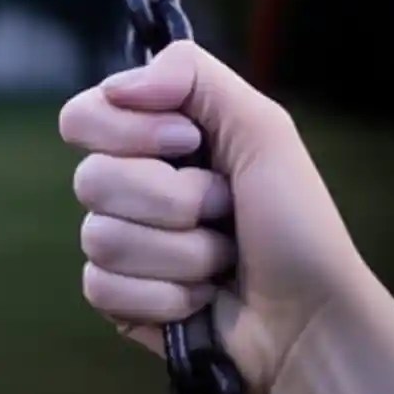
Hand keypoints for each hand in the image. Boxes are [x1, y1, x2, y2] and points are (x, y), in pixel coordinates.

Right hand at [58, 40, 369, 391]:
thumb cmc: (297, 224)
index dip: (126, 131)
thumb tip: (115, 86)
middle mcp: (128, 187)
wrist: (312, 318)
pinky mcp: (116, 299)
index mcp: (153, 140)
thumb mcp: (264, 128)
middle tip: (224, 211)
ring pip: (100, 238)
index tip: (188, 143)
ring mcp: (119, 244)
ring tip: (222, 262)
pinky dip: (164, 296)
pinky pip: (101, 287)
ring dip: (180, 254)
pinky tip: (200, 299)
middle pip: (90, 179)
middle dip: (173, 201)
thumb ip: (193, 75)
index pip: (82, 116)